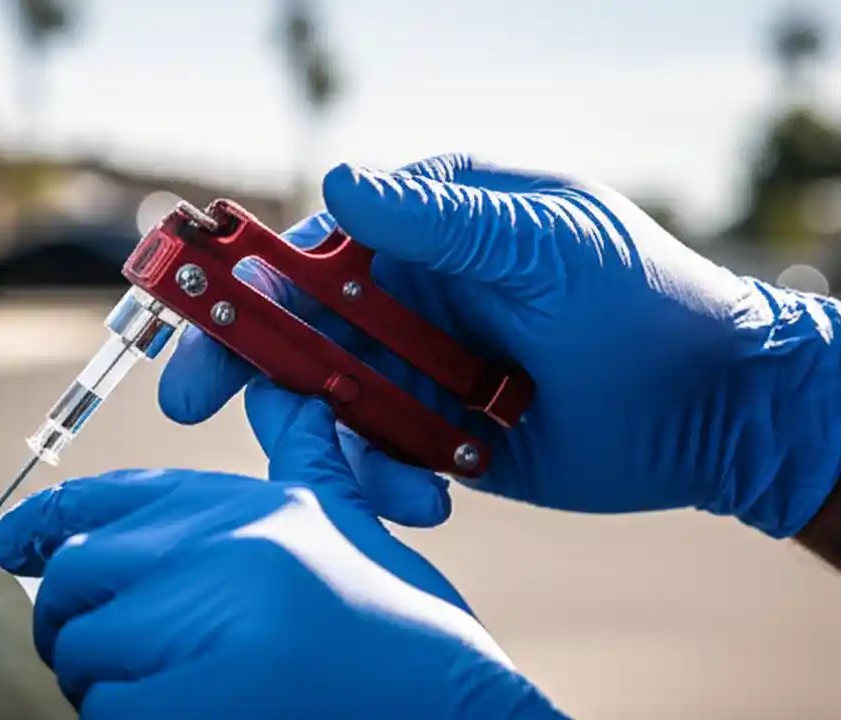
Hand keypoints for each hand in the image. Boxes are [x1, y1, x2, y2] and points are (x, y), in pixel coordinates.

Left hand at [0, 381, 563, 718]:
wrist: (462, 711)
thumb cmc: (400, 628)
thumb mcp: (344, 525)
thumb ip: (300, 459)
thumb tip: (286, 394)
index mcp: (238, 504)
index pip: (102, 499)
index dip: (41, 525)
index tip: (10, 548)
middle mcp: (213, 549)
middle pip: (76, 581)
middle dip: (80, 627)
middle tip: (117, 659)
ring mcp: (202, 623)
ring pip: (86, 656)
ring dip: (109, 686)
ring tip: (172, 693)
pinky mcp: (196, 704)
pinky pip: (108, 715)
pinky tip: (183, 719)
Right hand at [159, 154, 840, 537]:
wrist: (711, 410)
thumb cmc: (643, 300)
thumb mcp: (546, 244)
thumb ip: (440, 221)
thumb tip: (338, 185)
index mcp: (423, 232)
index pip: (308, 251)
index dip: (241, 281)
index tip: (195, 314)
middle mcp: (404, 299)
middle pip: (290, 331)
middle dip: (244, 366)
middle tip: (195, 401)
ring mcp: (412, 371)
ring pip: (321, 406)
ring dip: (333, 445)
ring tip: (404, 482)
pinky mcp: (430, 439)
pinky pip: (369, 461)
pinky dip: (382, 485)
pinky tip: (434, 499)